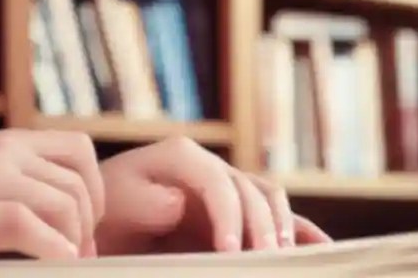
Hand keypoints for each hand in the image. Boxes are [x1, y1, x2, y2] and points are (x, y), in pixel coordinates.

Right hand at [0, 129, 104, 276]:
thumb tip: (20, 218)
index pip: (76, 150)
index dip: (93, 187)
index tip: (88, 223)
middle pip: (79, 180)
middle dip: (91, 221)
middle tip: (84, 254)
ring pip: (65, 202)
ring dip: (76, 239)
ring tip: (70, 264)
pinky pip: (31, 228)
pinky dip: (53, 250)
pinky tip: (55, 266)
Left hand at [95, 136, 329, 255]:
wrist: (96, 224)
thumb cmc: (101, 216)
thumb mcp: (112, 204)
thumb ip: (144, 200)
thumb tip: (180, 202)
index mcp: (182, 157)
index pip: (220, 183)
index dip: (230, 216)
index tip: (228, 251)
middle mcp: (211, 166)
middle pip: (252, 192)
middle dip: (262, 228)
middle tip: (264, 261)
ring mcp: (228, 186)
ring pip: (270, 200)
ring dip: (281, 229)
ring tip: (282, 258)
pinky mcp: (236, 212)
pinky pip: (273, 216)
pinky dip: (298, 230)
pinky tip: (321, 248)